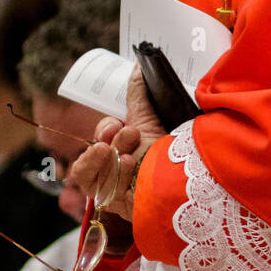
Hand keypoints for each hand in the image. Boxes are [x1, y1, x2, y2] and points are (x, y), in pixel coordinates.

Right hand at [69, 66, 166, 225]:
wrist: (181, 183)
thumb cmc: (168, 154)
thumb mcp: (150, 120)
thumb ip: (139, 95)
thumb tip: (138, 67)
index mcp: (125, 147)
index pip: (102, 137)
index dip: (105, 128)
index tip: (117, 124)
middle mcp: (117, 168)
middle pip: (94, 152)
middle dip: (111, 140)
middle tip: (128, 134)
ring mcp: (112, 188)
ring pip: (89, 169)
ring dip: (110, 157)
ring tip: (129, 153)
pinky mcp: (111, 203)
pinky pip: (92, 186)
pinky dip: (108, 173)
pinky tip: (128, 167)